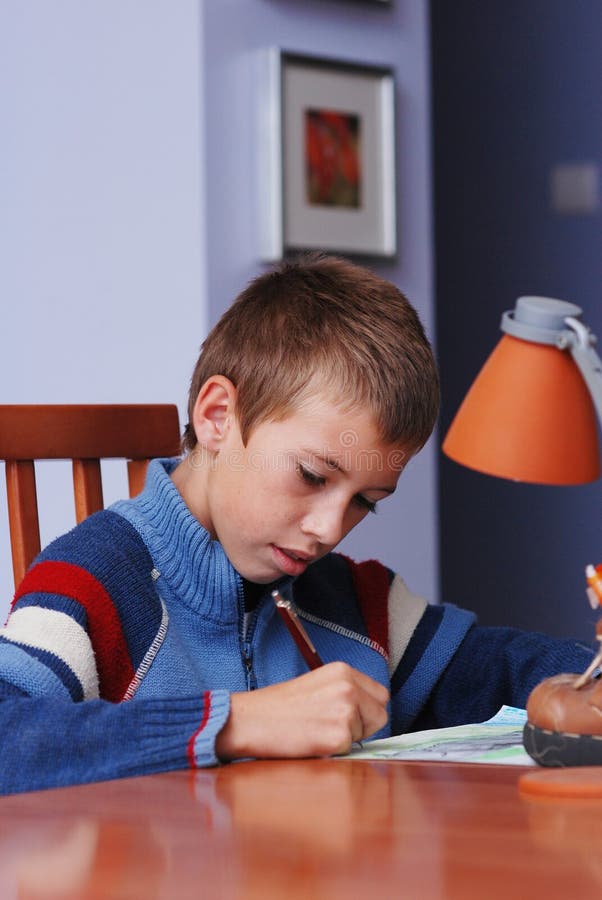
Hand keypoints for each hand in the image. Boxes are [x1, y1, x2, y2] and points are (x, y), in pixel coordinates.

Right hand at [215, 662, 388, 760]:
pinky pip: (350, 751)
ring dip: (346, 739)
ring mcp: (345, 711)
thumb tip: (367, 712)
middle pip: (380, 715)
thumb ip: (344, 692)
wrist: (250, 720)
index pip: (380, 695)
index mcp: (343, 670)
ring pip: (366, 735)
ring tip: (316, 732)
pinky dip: (334, 752)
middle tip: (330, 727)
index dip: (367, 709)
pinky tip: (313, 742)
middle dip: (362, 726)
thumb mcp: (317, 685)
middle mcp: (348, 687)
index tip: (349, 716)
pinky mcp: (339, 736)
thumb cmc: (278, 706)